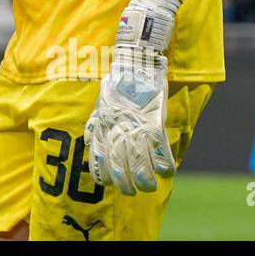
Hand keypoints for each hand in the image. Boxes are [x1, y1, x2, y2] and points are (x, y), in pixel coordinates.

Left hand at [84, 44, 174, 194]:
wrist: (136, 64)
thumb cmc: (117, 83)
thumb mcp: (99, 102)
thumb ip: (94, 124)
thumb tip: (87, 140)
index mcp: (102, 126)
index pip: (98, 159)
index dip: (103, 175)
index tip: (108, 184)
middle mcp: (117, 130)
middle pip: (120, 167)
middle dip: (126, 185)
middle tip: (132, 192)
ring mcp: (137, 128)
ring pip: (140, 165)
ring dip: (146, 181)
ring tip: (150, 187)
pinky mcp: (154, 124)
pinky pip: (160, 151)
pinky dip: (165, 165)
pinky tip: (167, 172)